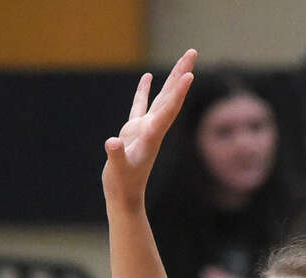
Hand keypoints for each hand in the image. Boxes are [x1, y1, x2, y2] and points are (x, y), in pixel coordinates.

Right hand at [102, 49, 196, 209]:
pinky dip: (143, 91)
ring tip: (183, 59)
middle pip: (170, 97)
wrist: (125, 196)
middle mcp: (153, 128)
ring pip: (161, 97)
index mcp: (151, 136)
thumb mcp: (118, 170)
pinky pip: (141, 106)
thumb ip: (116, 155)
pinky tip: (147, 78)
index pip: (167, 111)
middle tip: (192, 52)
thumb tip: (113, 143)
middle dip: (181, 74)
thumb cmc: (122, 185)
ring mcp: (145, 128)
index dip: (177, 93)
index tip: (189, 75)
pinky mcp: (134, 131)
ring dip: (172, 78)